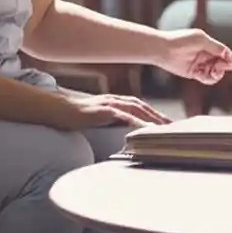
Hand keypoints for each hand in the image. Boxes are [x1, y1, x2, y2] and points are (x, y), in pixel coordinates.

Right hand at [50, 93, 170, 130]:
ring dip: (153, 119)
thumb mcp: (96, 118)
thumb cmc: (74, 116)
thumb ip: (109, 121)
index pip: (141, 108)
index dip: (156, 115)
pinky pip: (124, 117)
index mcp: (116, 102)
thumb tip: (120, 132)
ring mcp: (110, 103)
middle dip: (160, 117)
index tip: (169, 125)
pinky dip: (136, 123)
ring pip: (137, 110)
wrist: (55, 109)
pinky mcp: (103, 110)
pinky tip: (146, 130)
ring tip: (166, 130)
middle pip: (144, 108)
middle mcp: (116, 100)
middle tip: (176, 128)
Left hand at [157, 29, 231, 84]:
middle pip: (222, 63)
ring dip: (218, 73)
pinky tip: (208, 75)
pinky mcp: (194, 73)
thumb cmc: (181, 41)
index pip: (224, 52)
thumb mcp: (202, 40)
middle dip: (228, 66)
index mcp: (209, 44)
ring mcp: (200, 64)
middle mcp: (205, 55)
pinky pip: (206, 78)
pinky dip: (209, 78)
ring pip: (215, 72)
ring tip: (215, 71)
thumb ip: (216, 47)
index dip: (231, 58)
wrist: (164, 49)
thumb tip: (229, 54)